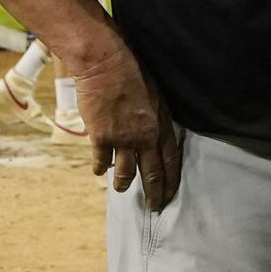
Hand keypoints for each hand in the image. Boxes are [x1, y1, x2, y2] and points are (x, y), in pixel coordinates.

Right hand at [70, 38, 181, 210]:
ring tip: (122, 190)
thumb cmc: (132, 72)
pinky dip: (101, 168)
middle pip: (153, 172)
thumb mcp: (155, 95)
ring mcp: (123, 139)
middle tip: (154, 207)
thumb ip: (156, 118)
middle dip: (155, 192)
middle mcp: (145, 136)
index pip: (171, 160)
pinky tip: (99, 172)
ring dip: (124, 184)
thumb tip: (155, 133)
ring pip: (127, 172)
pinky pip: (102, 161)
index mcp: (161, 125)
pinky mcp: (102, 137)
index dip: (171, 180)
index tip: (170, 194)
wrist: (105, 64)